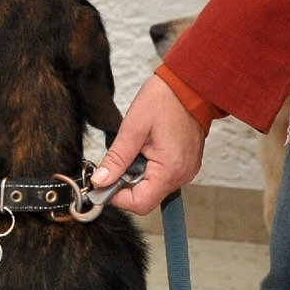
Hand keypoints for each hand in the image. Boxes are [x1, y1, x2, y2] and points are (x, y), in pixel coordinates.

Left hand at [90, 75, 209, 214]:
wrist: (189, 86)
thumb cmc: (164, 100)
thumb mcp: (133, 128)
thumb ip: (116, 158)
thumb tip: (100, 181)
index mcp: (170, 169)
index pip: (140, 204)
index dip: (117, 197)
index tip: (103, 182)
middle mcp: (181, 176)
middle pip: (146, 198)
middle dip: (125, 184)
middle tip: (117, 161)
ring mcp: (186, 172)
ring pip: (153, 188)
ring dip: (137, 176)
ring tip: (135, 149)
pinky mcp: (186, 165)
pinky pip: (162, 177)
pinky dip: (148, 169)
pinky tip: (145, 150)